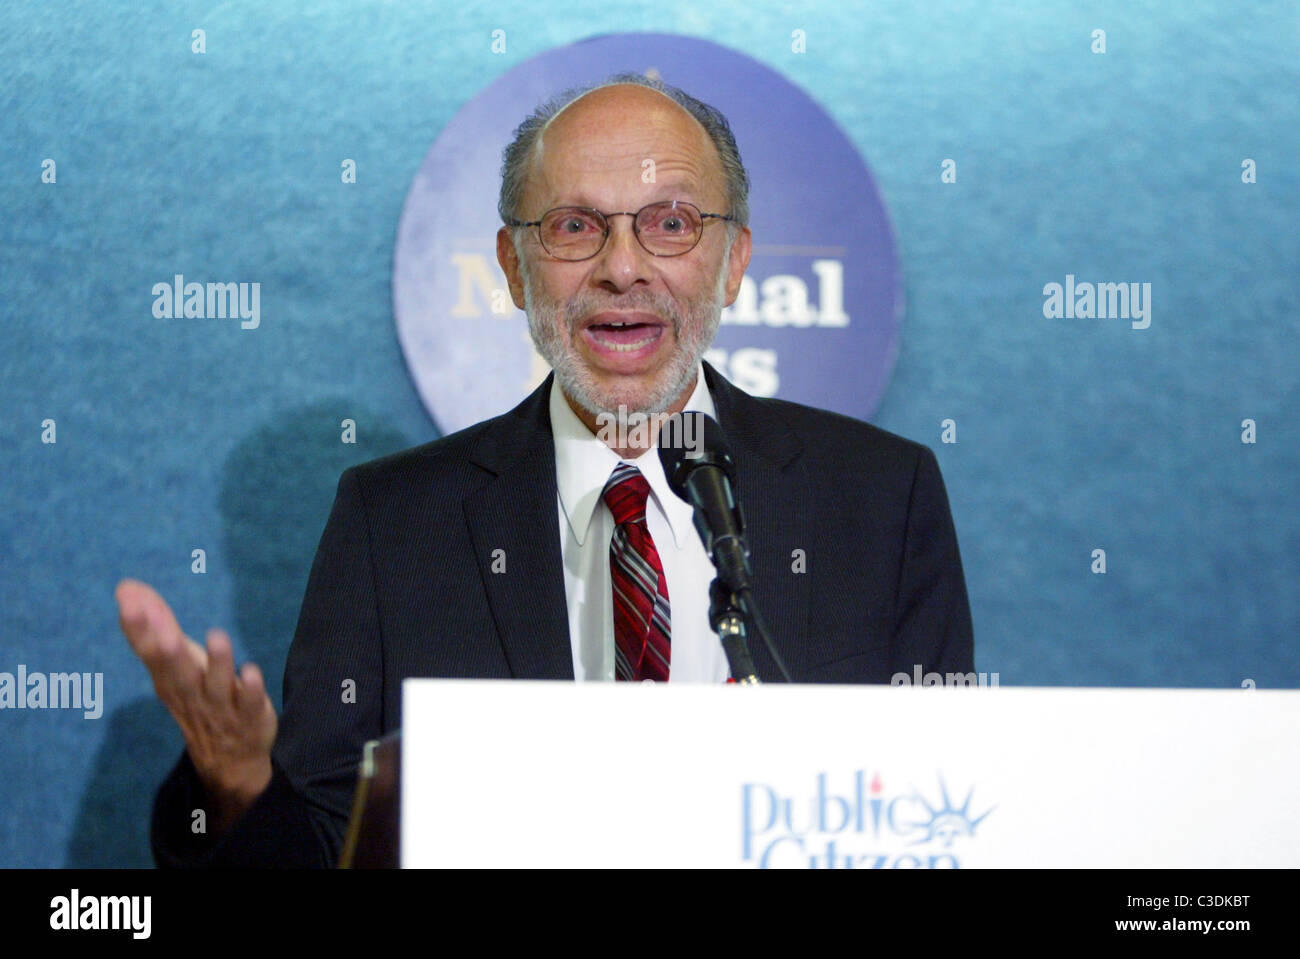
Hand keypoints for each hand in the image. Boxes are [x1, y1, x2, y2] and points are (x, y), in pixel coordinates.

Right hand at [115, 578, 276, 831]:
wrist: (228, 760)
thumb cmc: (197, 697)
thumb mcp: (175, 663)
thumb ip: (156, 623)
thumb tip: (128, 587)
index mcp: (168, 678)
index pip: (148, 651)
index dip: (137, 625)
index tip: (126, 595)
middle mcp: (190, 691)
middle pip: (175, 669)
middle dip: (166, 647)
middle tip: (160, 627)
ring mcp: (219, 705)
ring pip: (215, 684)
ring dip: (217, 661)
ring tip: (217, 636)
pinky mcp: (248, 715)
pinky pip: (248, 702)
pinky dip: (249, 688)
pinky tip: (251, 671)